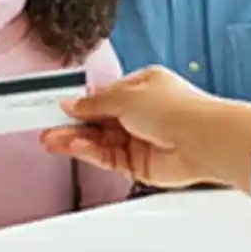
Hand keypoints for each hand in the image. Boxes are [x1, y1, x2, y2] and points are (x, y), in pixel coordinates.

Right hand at [40, 66, 250, 189]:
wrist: (203, 139)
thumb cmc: (178, 109)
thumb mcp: (126, 95)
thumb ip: (95, 102)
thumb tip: (73, 103)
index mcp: (142, 87)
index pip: (103, 95)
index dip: (80, 102)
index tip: (56, 106)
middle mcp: (141, 113)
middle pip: (98, 120)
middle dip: (73, 124)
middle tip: (47, 127)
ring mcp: (140, 139)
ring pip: (100, 141)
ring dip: (75, 140)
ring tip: (52, 141)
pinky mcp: (139, 163)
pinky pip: (108, 157)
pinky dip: (90, 152)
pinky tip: (73, 146)